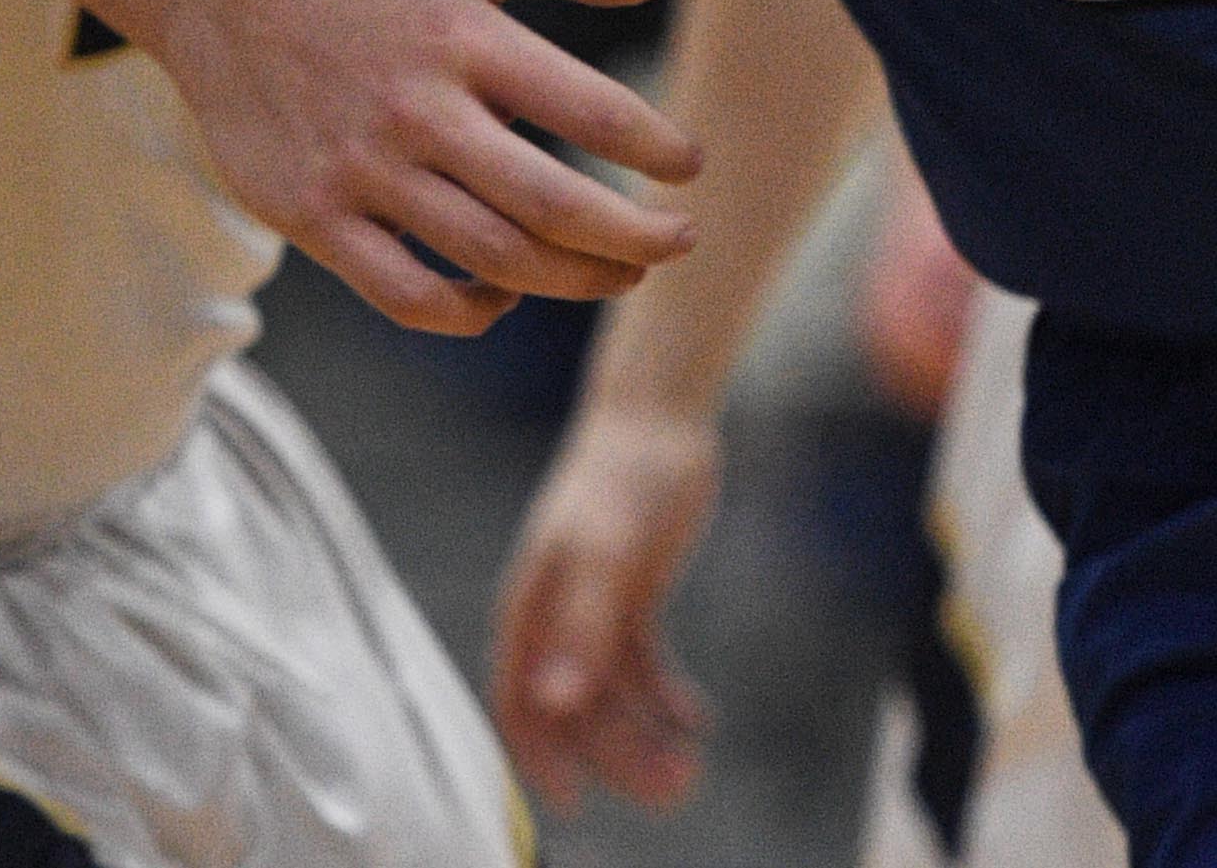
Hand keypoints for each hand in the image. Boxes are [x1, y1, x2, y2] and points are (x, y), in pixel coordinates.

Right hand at [152, 0, 698, 335]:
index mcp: (465, 38)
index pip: (587, 106)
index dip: (655, 146)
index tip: (692, 166)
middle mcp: (417, 108)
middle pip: (549, 203)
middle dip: (634, 235)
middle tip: (681, 241)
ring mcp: (363, 170)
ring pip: (490, 258)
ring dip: (573, 278)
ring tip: (622, 270)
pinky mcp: (316, 218)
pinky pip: (406, 296)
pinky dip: (469, 311)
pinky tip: (507, 295)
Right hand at [491, 403, 721, 813]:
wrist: (660, 414)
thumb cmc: (623, 473)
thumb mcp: (608, 551)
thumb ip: (581, 626)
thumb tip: (555, 702)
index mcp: (532, 605)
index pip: (518, 699)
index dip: (538, 755)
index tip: (573, 800)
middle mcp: (556, 615)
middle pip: (574, 709)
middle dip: (617, 755)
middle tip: (676, 785)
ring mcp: (593, 609)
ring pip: (609, 695)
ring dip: (644, 734)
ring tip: (691, 763)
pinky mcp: (630, 599)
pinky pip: (642, 668)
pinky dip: (665, 697)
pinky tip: (697, 718)